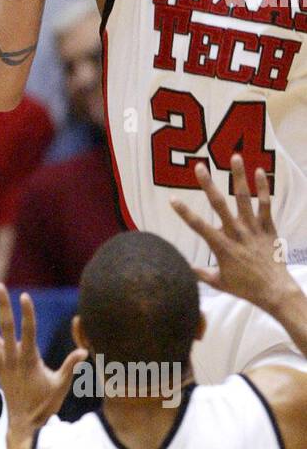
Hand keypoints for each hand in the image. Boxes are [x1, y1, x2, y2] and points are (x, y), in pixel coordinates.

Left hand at [0, 285, 85, 433]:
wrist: (24, 424)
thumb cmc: (45, 405)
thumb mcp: (61, 386)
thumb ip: (71, 366)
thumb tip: (85, 352)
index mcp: (29, 360)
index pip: (29, 331)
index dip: (27, 313)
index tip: (24, 296)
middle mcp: (12, 358)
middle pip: (5, 327)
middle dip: (2, 306)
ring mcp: (2, 363)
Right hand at [171, 155, 294, 310]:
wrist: (275, 291)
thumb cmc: (245, 288)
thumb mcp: (218, 283)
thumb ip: (199, 273)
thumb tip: (181, 268)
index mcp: (222, 247)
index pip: (198, 226)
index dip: (184, 212)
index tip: (172, 199)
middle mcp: (236, 233)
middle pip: (220, 205)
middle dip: (208, 185)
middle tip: (199, 167)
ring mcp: (253, 228)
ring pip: (244, 198)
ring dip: (239, 177)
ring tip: (235, 157)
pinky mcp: (268, 227)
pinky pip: (265, 204)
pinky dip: (264, 188)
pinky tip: (259, 171)